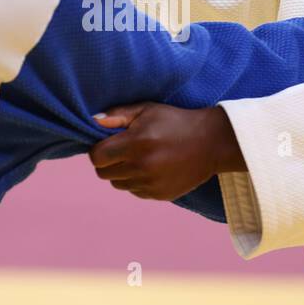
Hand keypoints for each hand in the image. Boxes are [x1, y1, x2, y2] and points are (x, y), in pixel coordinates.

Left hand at [89, 103, 244, 200]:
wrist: (211, 143)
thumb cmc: (175, 121)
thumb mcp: (147, 110)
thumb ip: (118, 115)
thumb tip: (93, 122)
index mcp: (136, 143)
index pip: (96, 156)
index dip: (99, 149)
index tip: (109, 143)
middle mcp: (141, 166)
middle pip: (103, 173)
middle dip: (108, 161)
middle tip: (122, 150)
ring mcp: (150, 184)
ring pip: (117, 184)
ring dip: (121, 172)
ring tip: (138, 158)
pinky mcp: (159, 195)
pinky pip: (134, 191)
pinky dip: (137, 181)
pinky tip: (152, 168)